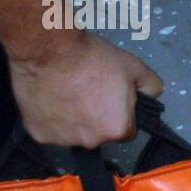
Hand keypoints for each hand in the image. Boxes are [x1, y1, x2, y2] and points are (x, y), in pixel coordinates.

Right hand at [9, 30, 163, 147]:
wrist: (49, 49)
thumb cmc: (92, 58)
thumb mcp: (135, 67)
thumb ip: (151, 86)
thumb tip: (152, 96)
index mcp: (117, 129)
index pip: (126, 131)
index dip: (120, 114)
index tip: (110, 99)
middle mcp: (91, 141)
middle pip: (99, 134)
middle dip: (96, 118)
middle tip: (87, 92)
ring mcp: (62, 141)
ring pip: (73, 133)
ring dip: (72, 120)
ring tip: (67, 92)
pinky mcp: (38, 134)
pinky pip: (49, 130)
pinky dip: (49, 118)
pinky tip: (50, 98)